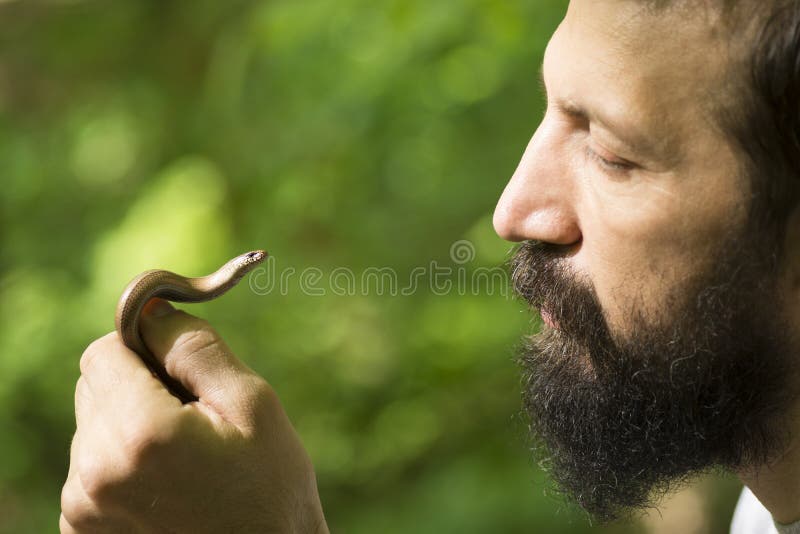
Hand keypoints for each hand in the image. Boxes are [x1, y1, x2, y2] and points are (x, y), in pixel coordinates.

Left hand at [61, 299, 327, 533]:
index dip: (144, 348)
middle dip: (138, 387)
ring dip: (129, 426)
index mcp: (140, 434)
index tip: (180, 369)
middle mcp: (94, 473)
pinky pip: (89, 468)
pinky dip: (121, 463)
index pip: (104, 351)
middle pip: (93, 386)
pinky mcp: (82, 531)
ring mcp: (82, 510)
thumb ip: (195, 347)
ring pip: (91, 426)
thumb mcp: (252, 404)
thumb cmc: (271, 488)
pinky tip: (167, 486)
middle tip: (193, 419)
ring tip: (185, 460)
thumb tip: (151, 308)